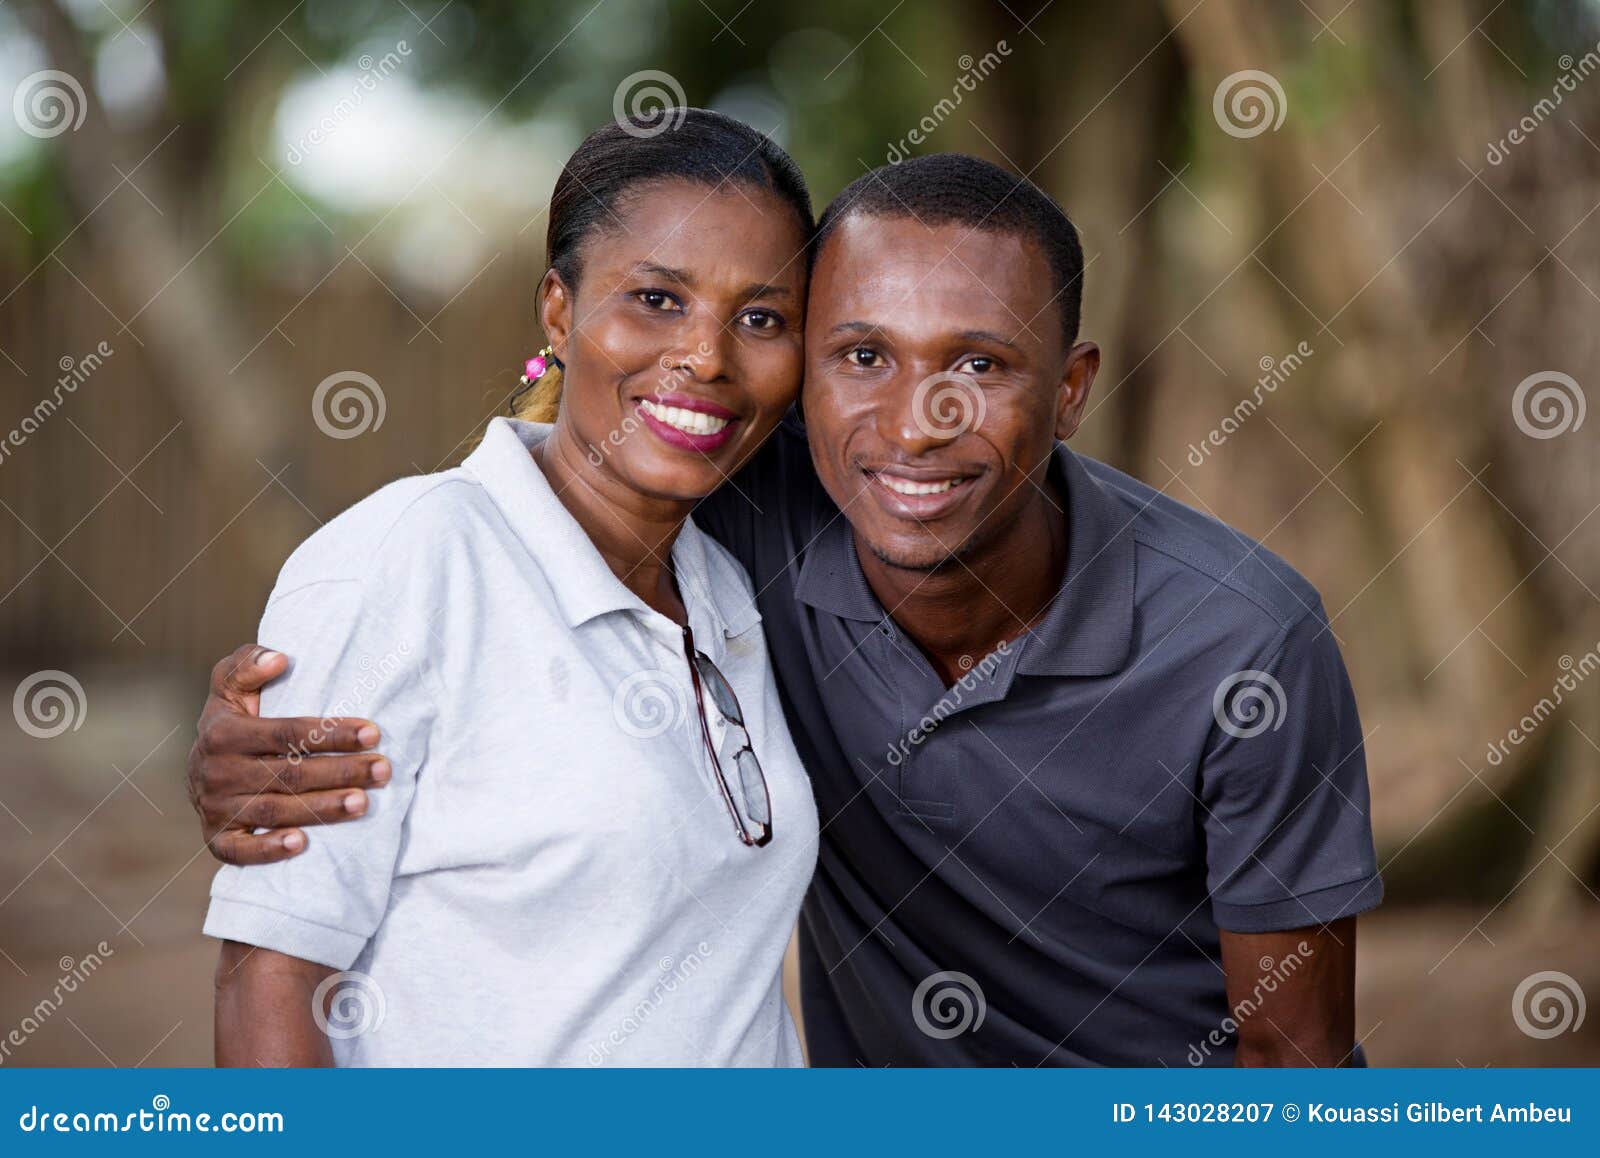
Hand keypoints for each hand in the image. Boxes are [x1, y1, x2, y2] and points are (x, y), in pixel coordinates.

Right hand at [188, 644, 390, 865]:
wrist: (198, 767)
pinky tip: (303, 844)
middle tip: (383, 769)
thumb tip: (279, 658)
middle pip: (288, 774)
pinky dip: (268, 850)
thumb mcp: (231, 685)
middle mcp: (217, 772)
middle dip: (340, 772)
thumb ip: (249, 664)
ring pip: (274, 810)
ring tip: (363, 803)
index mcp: (223, 733)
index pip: (287, 733)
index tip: (373, 733)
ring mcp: (216, 808)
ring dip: (321, 809)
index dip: (331, 734)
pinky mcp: (216, 838)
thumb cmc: (233, 719)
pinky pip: (239, 851)